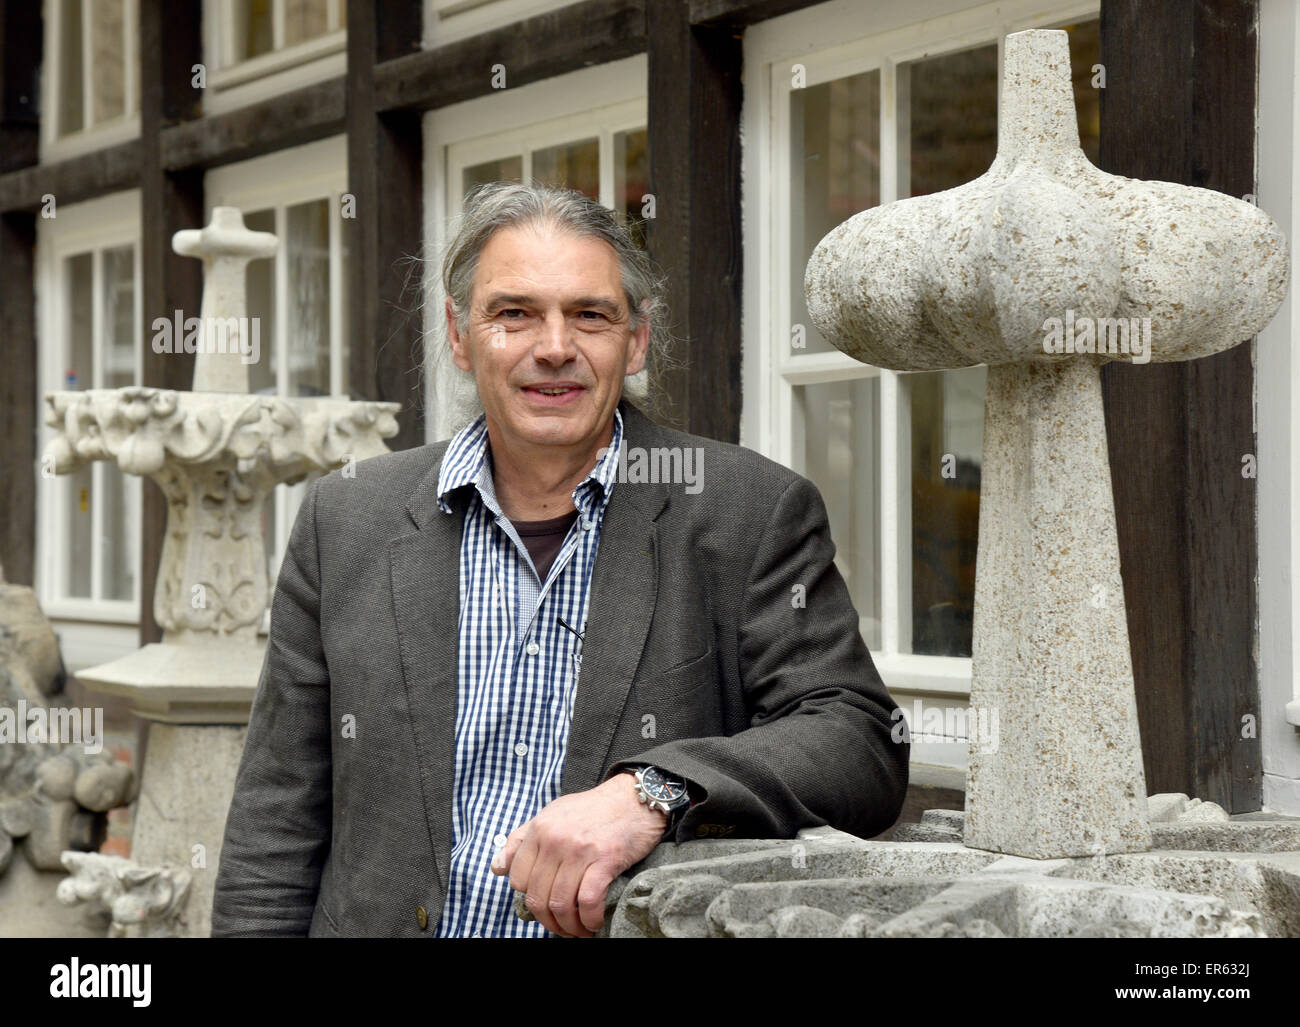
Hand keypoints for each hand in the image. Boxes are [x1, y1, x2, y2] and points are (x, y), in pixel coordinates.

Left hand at [490, 773, 666, 936]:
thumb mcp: (552, 815)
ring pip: (560, 904)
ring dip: (569, 927)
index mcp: (539, 829)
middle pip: (538, 897)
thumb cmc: (594, 809)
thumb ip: (521, 839)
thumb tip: (497, 867)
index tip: (544, 906)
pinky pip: (587, 901)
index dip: (530, 899)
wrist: (634, 798)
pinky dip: (589, 920)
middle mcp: (555, 840)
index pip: (518, 879)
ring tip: (580, 930)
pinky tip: (594, 922)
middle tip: (562, 927)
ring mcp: (579, 850)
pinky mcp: (605, 860)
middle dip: (549, 921)